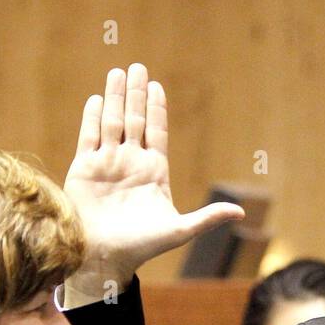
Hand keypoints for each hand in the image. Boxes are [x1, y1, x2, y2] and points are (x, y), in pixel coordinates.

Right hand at [63, 63, 244, 298]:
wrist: (104, 257)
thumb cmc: (142, 247)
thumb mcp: (180, 231)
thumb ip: (208, 218)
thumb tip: (241, 213)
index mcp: (153, 172)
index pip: (156, 132)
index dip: (156, 109)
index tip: (156, 86)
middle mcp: (130, 163)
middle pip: (134, 120)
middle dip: (136, 94)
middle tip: (138, 67)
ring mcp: (106, 164)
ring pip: (112, 123)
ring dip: (115, 98)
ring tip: (118, 72)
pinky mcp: (84, 169)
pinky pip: (89, 137)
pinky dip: (93, 117)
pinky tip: (98, 99)